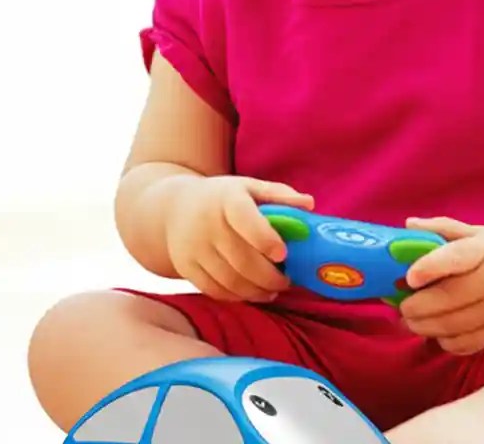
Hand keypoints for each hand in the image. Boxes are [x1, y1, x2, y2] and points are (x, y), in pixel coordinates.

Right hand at [164, 176, 313, 302]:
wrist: (174, 208)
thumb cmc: (223, 198)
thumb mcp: (249, 187)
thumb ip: (279, 195)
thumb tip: (309, 204)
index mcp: (226, 199)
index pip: (245, 219)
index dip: (265, 239)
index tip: (283, 254)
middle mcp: (206, 223)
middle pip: (241, 259)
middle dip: (269, 277)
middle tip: (287, 281)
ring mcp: (193, 247)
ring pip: (229, 280)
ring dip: (256, 291)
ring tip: (273, 290)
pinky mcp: (185, 266)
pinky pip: (214, 289)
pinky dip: (237, 296)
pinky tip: (252, 293)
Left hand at [398, 216, 483, 355]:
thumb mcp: (477, 233)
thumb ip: (442, 228)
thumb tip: (408, 225)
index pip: (457, 257)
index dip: (430, 267)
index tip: (409, 277)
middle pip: (447, 300)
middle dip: (415, 307)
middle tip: (402, 306)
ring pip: (452, 327)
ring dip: (423, 327)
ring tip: (411, 320)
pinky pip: (465, 345)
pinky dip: (445, 342)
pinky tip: (438, 331)